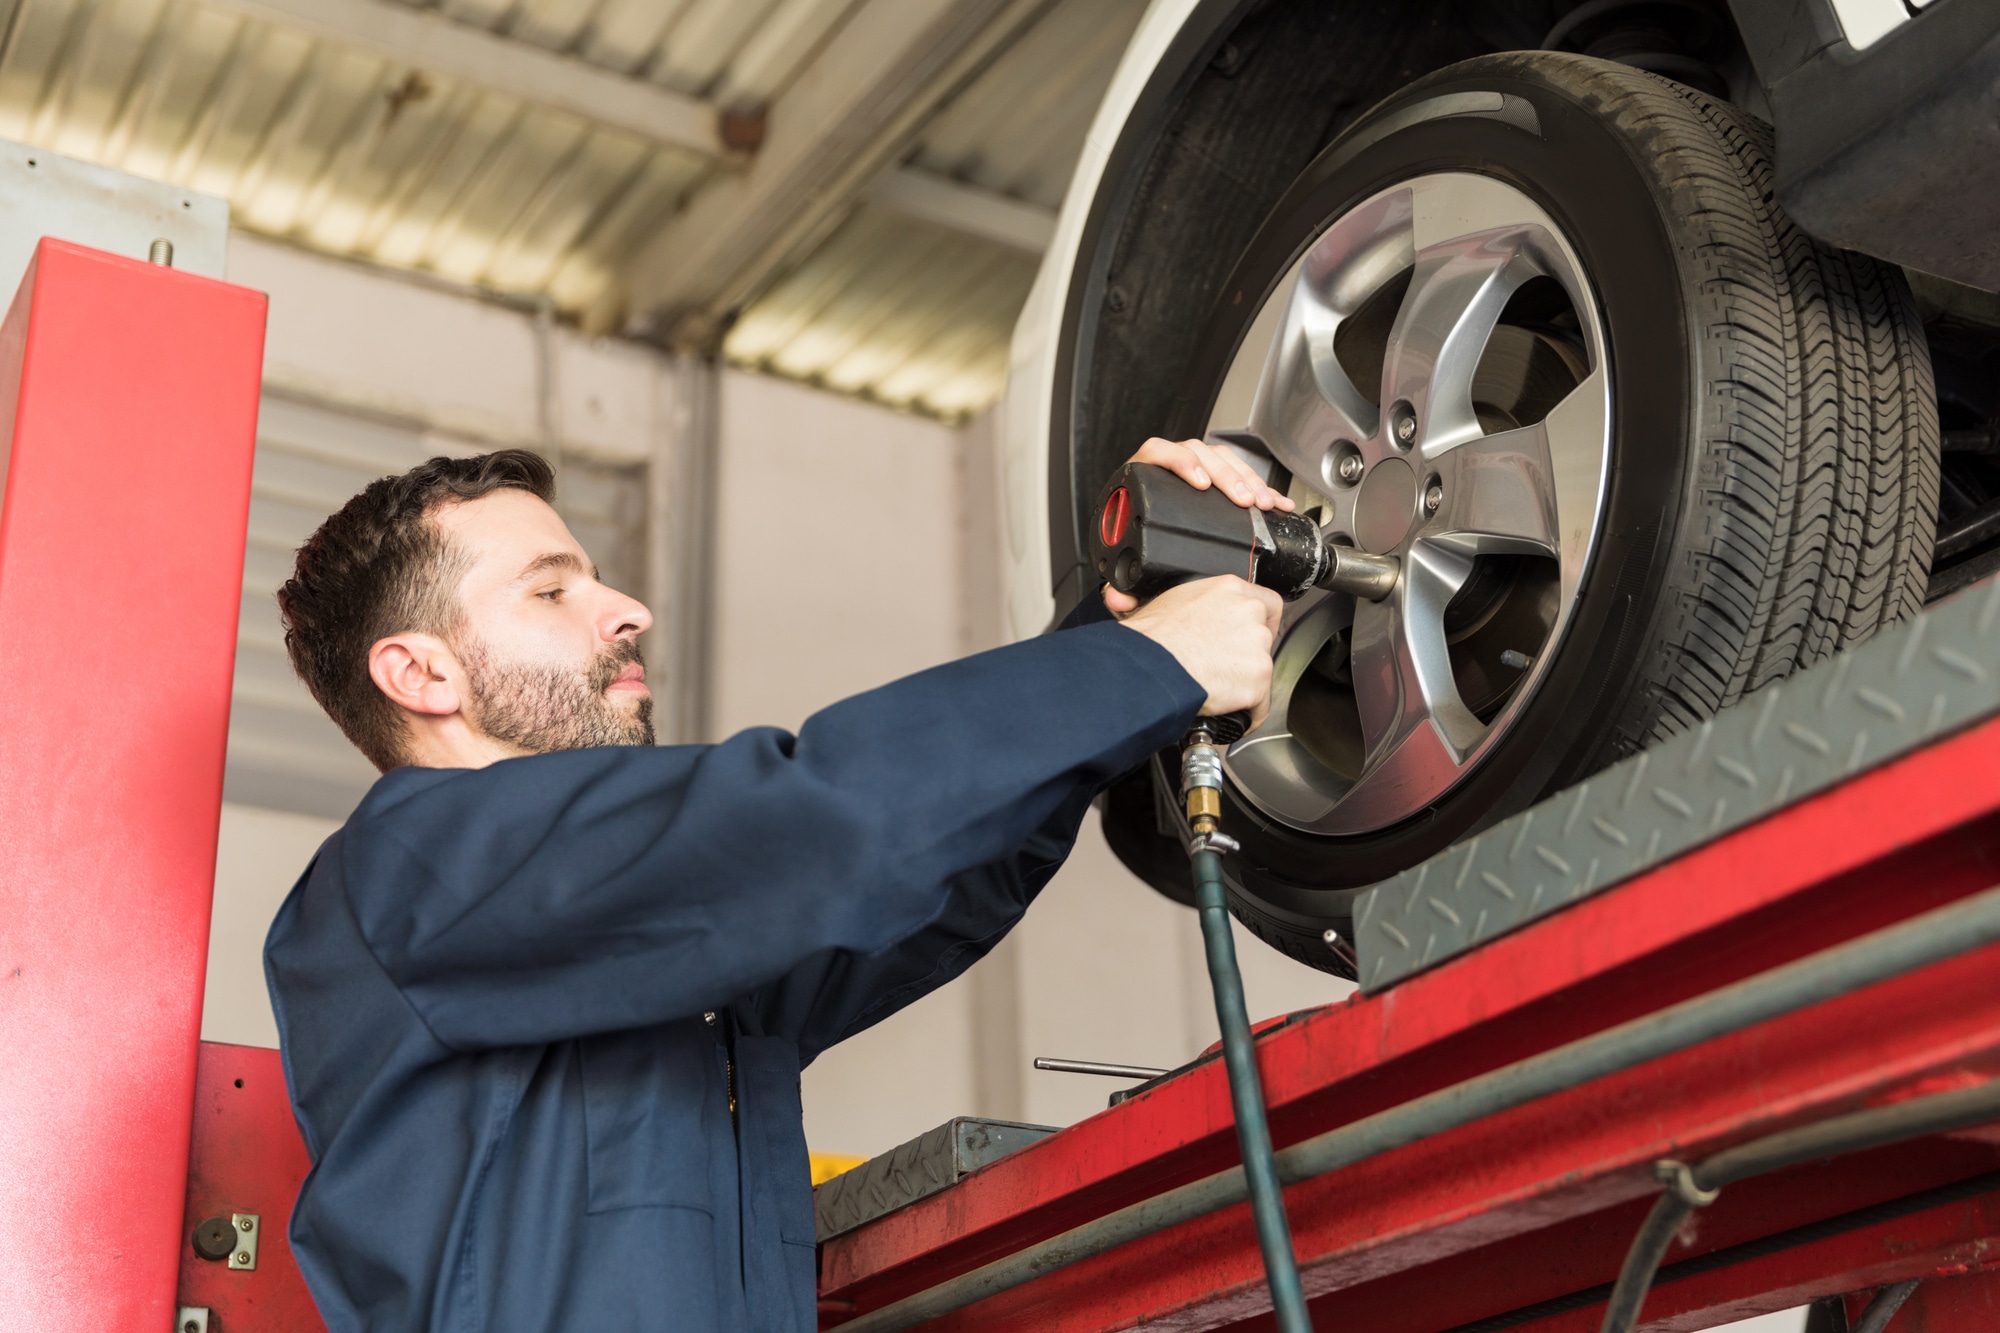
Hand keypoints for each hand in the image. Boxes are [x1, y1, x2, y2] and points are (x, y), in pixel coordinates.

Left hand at [1103, 437, 1293, 614]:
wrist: (1135, 549)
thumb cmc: (1126, 546)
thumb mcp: (1121, 564)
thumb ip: (1117, 585)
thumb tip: (1119, 599)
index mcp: (1137, 479)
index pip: (1158, 452)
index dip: (1181, 460)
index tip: (1202, 482)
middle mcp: (1166, 469)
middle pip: (1200, 454)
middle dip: (1228, 475)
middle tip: (1244, 500)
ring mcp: (1192, 470)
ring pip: (1223, 460)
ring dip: (1248, 479)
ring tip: (1263, 503)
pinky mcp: (1215, 479)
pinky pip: (1239, 472)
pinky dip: (1260, 487)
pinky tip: (1275, 503)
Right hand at [1122, 576, 1282, 723]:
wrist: (1148, 667)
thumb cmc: (1150, 638)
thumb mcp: (1174, 601)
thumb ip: (1203, 606)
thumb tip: (1198, 619)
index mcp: (1229, 589)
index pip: (1266, 603)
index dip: (1261, 623)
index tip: (1251, 635)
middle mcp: (1249, 612)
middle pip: (1264, 637)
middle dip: (1247, 654)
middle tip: (1222, 666)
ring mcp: (1257, 646)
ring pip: (1261, 670)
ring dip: (1245, 680)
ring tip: (1217, 689)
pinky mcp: (1258, 678)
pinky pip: (1260, 702)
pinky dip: (1249, 711)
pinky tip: (1230, 712)